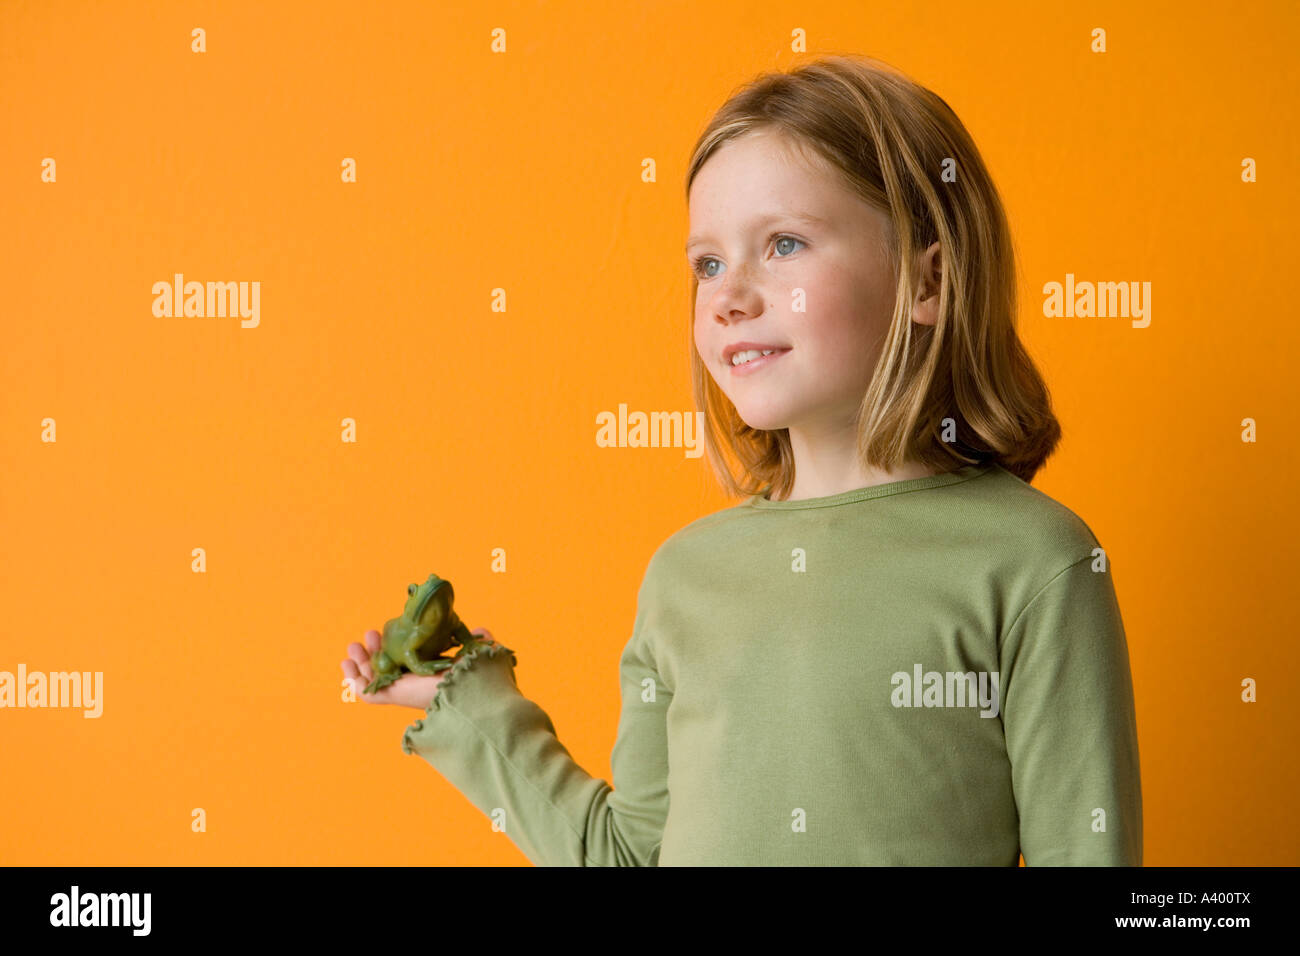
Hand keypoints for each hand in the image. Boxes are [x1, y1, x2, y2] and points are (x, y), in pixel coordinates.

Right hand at [341, 627, 497, 710]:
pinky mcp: (393, 696)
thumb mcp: (477, 649)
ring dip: (361, 662)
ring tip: (354, 645)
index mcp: (430, 673)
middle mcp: (414, 683)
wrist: (474, 687)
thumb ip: (477, 640)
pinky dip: (353, 680)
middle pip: (386, 669)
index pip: (406, 662)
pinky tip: (346, 663)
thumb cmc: (479, 672)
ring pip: (373, 679)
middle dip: (375, 650)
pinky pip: (367, 693)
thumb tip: (480, 632)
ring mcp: (402, 691)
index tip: (390, 628)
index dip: (395, 647)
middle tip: (371, 632)